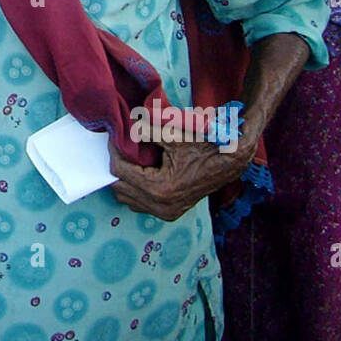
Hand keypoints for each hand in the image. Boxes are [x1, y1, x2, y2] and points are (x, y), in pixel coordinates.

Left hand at [110, 135, 253, 222]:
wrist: (228, 163)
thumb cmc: (202, 147)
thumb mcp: (172, 135)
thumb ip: (144, 130)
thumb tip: (125, 126)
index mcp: (160, 188)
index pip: (120, 172)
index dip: (113, 153)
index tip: (112, 139)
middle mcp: (161, 206)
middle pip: (120, 188)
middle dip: (117, 166)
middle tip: (119, 148)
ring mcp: (166, 213)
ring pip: (128, 199)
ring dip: (124, 180)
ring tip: (129, 159)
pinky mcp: (170, 213)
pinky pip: (140, 204)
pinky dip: (135, 190)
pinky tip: (141, 172)